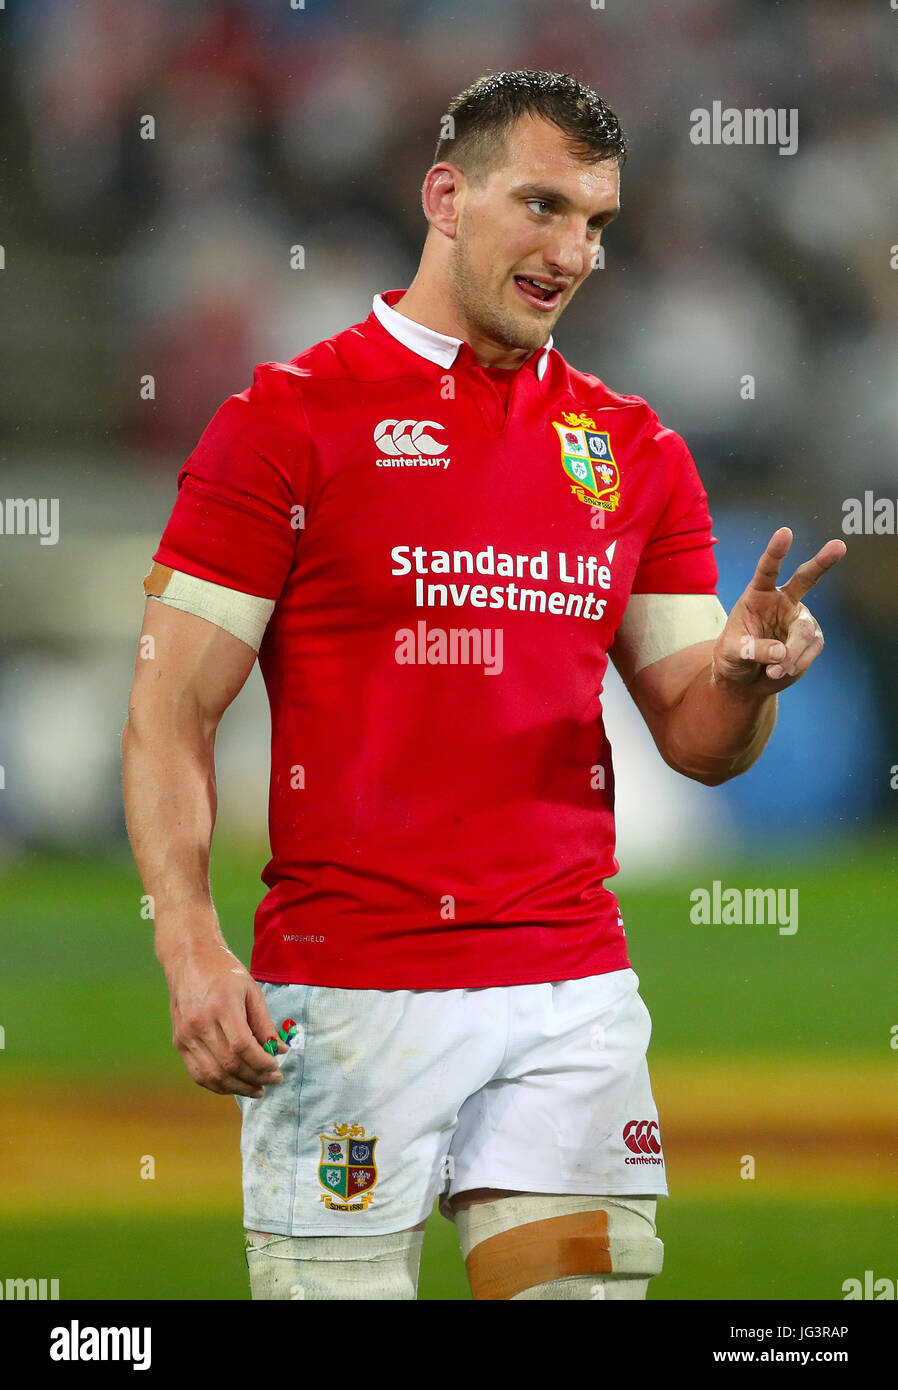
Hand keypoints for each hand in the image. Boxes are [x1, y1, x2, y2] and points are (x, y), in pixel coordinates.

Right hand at [162, 939, 286, 1097]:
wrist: (189, 959)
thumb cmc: (225, 972)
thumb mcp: (252, 991)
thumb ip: (265, 1024)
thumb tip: (280, 1050)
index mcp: (221, 1007)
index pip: (243, 1047)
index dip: (262, 1063)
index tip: (277, 1067)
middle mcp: (200, 1024)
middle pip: (229, 1064)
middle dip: (255, 1078)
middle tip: (274, 1080)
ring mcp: (186, 1035)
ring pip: (212, 1075)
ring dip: (238, 1088)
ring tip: (258, 1089)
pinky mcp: (179, 1042)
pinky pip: (198, 1073)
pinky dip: (218, 1085)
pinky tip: (235, 1085)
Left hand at [711, 527, 845, 695]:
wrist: (744, 679)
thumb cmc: (732, 657)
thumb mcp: (732, 653)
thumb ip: (752, 650)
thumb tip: (781, 653)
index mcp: (758, 594)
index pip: (767, 569)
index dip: (776, 552)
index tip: (785, 533)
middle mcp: (782, 600)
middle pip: (806, 578)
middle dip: (823, 562)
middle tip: (839, 546)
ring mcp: (799, 619)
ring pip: (804, 632)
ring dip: (791, 656)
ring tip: (773, 672)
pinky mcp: (811, 640)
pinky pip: (810, 650)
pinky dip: (796, 664)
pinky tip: (781, 672)